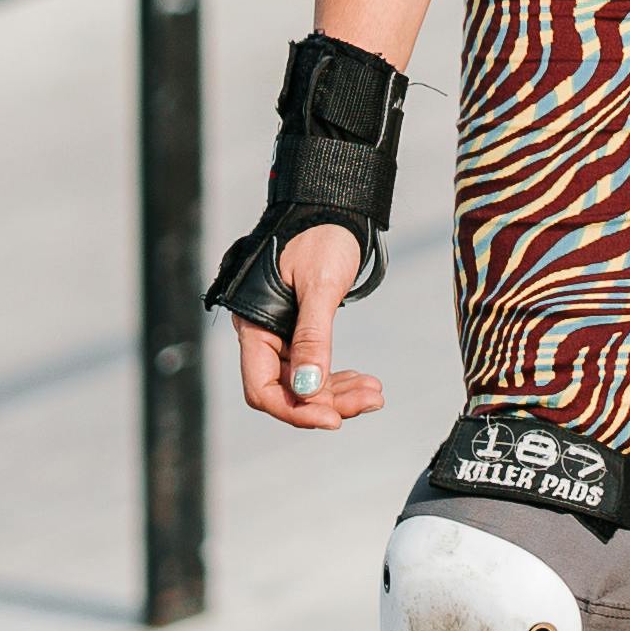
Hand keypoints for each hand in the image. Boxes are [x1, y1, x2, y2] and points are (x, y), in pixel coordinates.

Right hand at [230, 224, 383, 426]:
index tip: (332, 420)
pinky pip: (314, 368)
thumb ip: (312, 337)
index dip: (295, 410)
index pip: (262, 387)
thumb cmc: (320, 236)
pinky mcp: (299, 332)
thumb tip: (308, 388)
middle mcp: (262, 335)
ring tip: (375, 394)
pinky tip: (363, 382)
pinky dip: (338, 379)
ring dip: (338, 394)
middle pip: (287, 391)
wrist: (330, 210)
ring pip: (304, 384)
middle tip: (371, 401)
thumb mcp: (318, 285)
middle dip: (327, 403)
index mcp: (254, 325)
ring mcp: (280, 336)